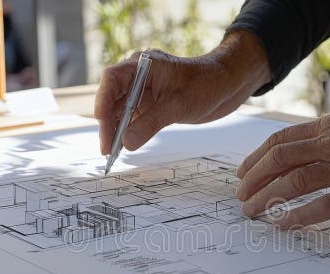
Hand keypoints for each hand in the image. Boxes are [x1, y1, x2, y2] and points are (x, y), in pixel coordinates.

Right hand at [95, 31, 270, 154]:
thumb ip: (151, 123)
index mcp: (144, 65)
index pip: (113, 78)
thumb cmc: (206, 84)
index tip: (102, 121)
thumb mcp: (178, 105)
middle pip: (113, 97)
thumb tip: (126, 143)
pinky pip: (133, 117)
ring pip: (121, 110)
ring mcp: (145, 90)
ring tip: (112, 152)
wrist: (227, 84)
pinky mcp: (152, 104)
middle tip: (107, 148)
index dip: (102, 99)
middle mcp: (140, 76)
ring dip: (116, 129)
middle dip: (108, 122)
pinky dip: (128, 131)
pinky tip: (123, 147)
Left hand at [235, 105, 329, 227]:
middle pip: (277, 160)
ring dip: (265, 199)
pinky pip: (320, 206)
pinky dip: (296, 216)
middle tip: (240, 198)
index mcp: (329, 127)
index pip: (279, 141)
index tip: (241, 174)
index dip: (254, 159)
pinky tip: (282, 225)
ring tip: (251, 213)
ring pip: (291, 183)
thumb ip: (327, 139)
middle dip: (252, 181)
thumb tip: (300, 157)